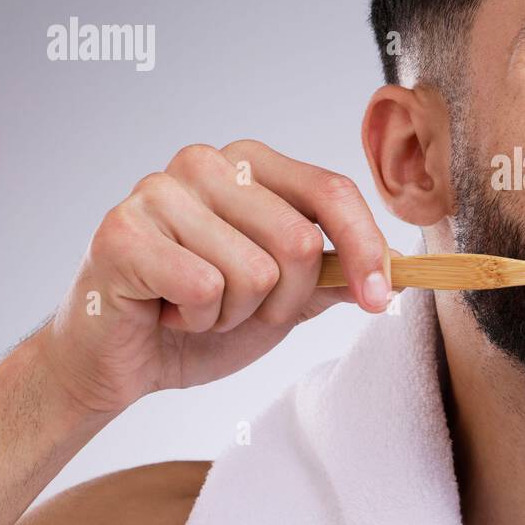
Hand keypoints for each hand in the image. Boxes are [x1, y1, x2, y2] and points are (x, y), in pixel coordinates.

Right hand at [38, 140, 394, 414]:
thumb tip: (402, 268)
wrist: (121, 361)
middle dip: (282, 300)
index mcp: (251, 164)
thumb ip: (336, 276)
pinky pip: (204, 287)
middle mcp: (206, 163)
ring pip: (253, 271)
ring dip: (233, 314)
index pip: (332, 190)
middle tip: (238, 308)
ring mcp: (158, 190)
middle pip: (298, 239)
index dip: (366, 247)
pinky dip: (196, 319)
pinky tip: (166, 310)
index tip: (381, 300)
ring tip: (196, 308)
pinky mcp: (121, 230)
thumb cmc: (202, 318)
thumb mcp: (285, 298)